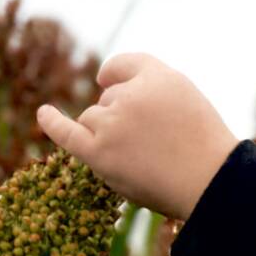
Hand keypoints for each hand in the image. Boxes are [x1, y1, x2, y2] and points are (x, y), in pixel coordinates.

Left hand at [36, 52, 238, 222]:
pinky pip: (67, 133)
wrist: (213, 186)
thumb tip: (100, 84)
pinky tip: (42, 113)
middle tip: (159, 147)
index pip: (125, 69)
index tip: (118, 88)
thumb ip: (148, 85)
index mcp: (157, 76)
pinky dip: (52, 122)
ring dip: (109, 137)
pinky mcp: (101, 154)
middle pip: (108, 100)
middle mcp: (132, 94)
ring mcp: (114, 123)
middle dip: (124, 120)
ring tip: (143, 159)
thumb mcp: (186, 100)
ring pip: (93, 120)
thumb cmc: (204, 148)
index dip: (122, 82)